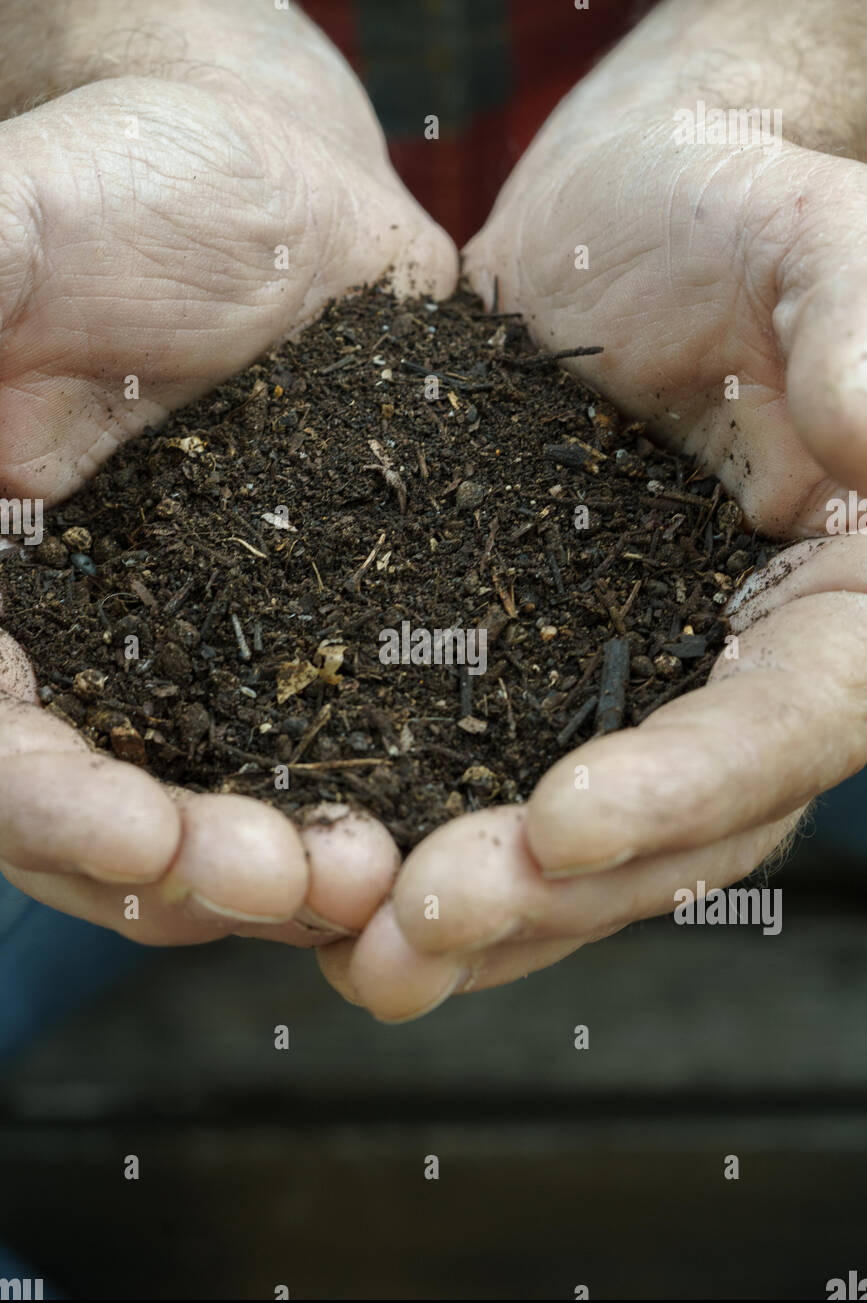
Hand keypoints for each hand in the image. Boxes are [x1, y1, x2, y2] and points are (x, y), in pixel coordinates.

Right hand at [0, 5, 456, 944]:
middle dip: (191, 877)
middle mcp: (98, 667)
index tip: (144, 834)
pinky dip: (387, 825)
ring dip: (295, 883)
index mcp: (3, 600)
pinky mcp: (331, 663)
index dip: (50, 808)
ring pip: (229, 833)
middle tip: (292, 881)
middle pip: (108, 833)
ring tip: (379, 883)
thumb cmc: (131, 189)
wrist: (284, 204)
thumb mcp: (20, 230)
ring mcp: (217, 679)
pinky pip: (348, 775)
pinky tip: (447, 834)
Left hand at [320, 0, 866, 1017]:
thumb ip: (857, 328)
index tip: (562, 822)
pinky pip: (485, 781)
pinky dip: (421, 842)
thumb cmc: (733, 211)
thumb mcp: (807, 245)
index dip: (687, 784)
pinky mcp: (528, 673)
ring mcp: (630, 687)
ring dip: (479, 916)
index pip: (791, 721)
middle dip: (553, 892)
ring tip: (365, 959)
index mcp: (842, 602)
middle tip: (424, 927)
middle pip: (677, 829)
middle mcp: (743, 673)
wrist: (622, 214)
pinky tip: (334, 890)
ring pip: (576, 846)